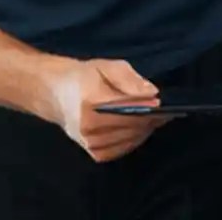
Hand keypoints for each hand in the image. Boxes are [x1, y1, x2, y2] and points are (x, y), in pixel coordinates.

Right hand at [40, 57, 168, 162]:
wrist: (57, 94)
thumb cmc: (85, 77)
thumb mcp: (106, 66)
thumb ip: (129, 79)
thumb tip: (152, 93)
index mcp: (90, 101)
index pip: (126, 108)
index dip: (146, 107)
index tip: (161, 103)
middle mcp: (88, 126)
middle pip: (130, 125)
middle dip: (150, 119)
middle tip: (165, 111)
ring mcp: (90, 143)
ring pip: (129, 139)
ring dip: (145, 129)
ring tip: (156, 118)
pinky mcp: (94, 153)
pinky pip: (123, 148)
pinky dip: (135, 139)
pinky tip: (141, 129)